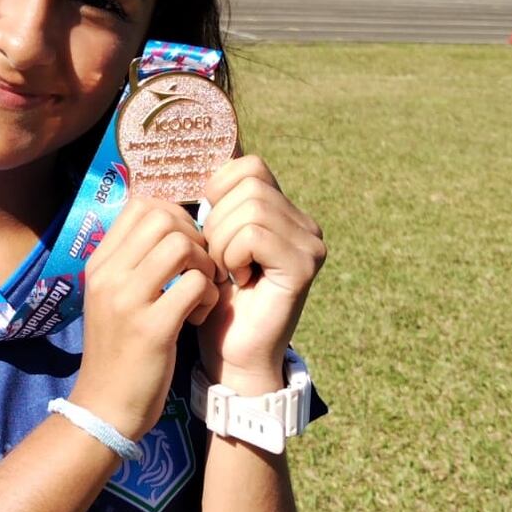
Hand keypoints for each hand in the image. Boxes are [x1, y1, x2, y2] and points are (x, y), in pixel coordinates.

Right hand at [72, 198, 219, 439]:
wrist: (105, 406)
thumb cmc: (118, 349)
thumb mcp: (113, 297)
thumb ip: (133, 261)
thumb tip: (169, 225)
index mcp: (99, 264)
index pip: (139, 205)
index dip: (174, 217)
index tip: (184, 247)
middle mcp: (108, 275)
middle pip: (163, 218)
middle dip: (193, 237)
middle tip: (198, 268)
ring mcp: (127, 301)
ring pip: (181, 246)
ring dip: (203, 265)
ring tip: (200, 291)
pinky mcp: (152, 329)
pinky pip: (194, 285)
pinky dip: (207, 295)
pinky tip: (199, 315)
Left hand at [197, 156, 325, 392]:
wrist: (231, 354)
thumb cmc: (216, 299)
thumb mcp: (212, 241)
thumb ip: (218, 203)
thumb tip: (201, 158)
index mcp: (284, 212)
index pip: (250, 166)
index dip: (218, 190)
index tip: (210, 230)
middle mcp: (305, 224)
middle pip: (249, 185)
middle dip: (216, 221)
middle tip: (218, 260)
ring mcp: (310, 244)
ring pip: (251, 208)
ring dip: (221, 242)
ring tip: (227, 271)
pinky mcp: (303, 266)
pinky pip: (254, 234)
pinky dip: (232, 255)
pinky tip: (238, 281)